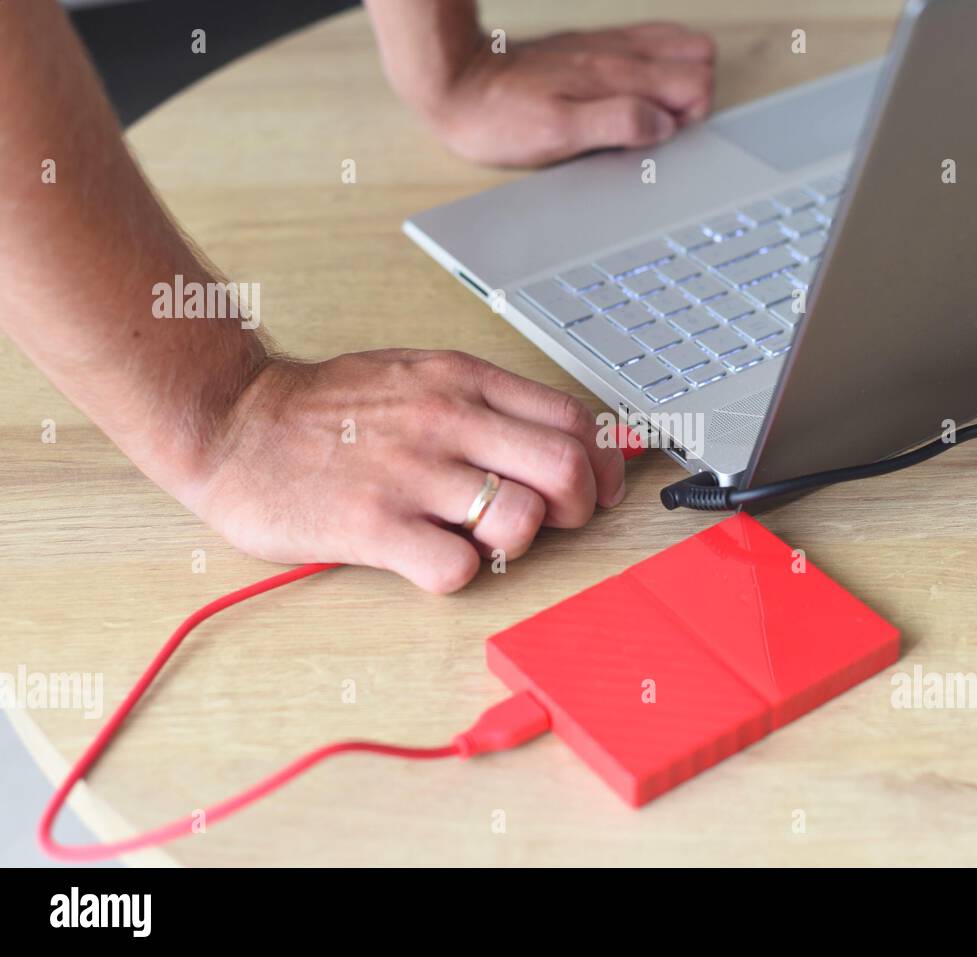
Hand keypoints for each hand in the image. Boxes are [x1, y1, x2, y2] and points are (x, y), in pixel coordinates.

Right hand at [187, 350, 626, 592]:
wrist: (233, 422)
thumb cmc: (331, 409)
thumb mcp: (419, 375)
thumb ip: (489, 403)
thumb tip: (569, 439)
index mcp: (463, 380)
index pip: (574, 421)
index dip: (602, 466)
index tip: (598, 489)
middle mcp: (446, 420)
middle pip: (566, 470)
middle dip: (579, 508)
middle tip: (552, 522)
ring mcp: (410, 473)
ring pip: (522, 519)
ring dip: (518, 542)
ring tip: (481, 537)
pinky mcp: (373, 525)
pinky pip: (458, 568)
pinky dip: (459, 573)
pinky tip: (432, 557)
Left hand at [392, 22, 715, 165]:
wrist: (455, 81)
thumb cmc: (500, 116)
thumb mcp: (558, 134)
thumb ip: (617, 124)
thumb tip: (662, 123)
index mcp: (617, 75)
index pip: (697, 79)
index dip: (691, 115)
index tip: (662, 137)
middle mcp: (618, 54)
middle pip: (698, 57)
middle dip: (692, 96)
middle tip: (659, 125)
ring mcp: (608, 47)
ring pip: (676, 47)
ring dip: (675, 81)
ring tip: (646, 113)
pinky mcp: (592, 48)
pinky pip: (646, 46)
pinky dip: (653, 71)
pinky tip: (628, 96)